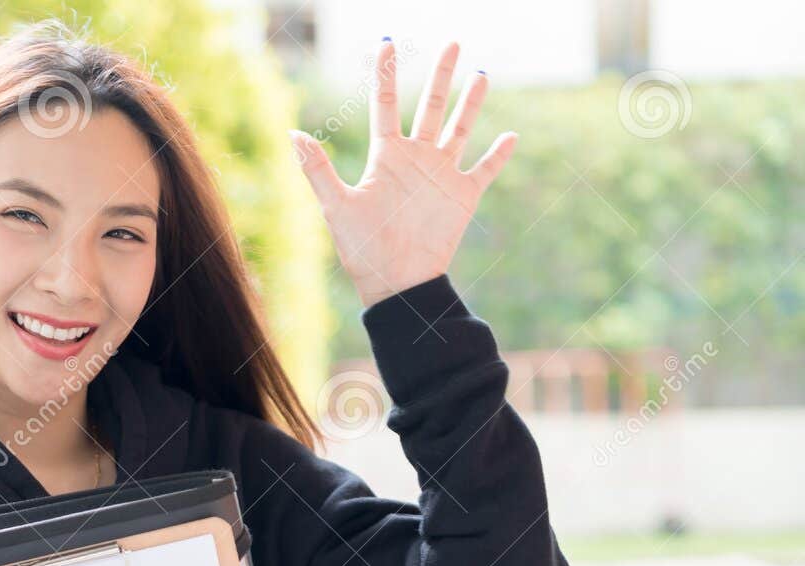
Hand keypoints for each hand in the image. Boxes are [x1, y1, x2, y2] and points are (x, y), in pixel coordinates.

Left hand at [291, 40, 516, 308]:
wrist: (397, 283)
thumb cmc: (363, 249)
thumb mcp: (336, 206)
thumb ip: (317, 168)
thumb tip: (292, 133)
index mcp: (386, 157)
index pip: (386, 105)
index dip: (386, 74)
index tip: (387, 42)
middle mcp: (415, 160)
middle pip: (430, 107)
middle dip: (441, 75)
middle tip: (452, 42)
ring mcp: (441, 176)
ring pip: (459, 129)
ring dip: (471, 103)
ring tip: (480, 73)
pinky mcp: (462, 196)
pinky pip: (484, 170)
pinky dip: (498, 154)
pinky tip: (512, 136)